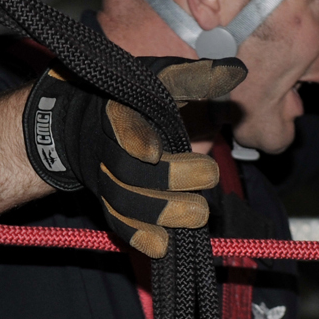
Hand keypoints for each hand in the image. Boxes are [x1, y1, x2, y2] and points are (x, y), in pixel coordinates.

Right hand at [21, 57, 245, 259]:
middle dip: (168, 179)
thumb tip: (237, 71)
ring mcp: (105, 178)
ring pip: (124, 202)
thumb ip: (196, 78)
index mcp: (117, 112)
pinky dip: (139, 236)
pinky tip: (162, 247)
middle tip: (208, 175)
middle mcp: (107, 148)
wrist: (81, 122)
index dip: (135, 140)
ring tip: (197, 214)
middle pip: (128, 171)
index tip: (153, 152)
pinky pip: (118, 223)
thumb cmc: (132, 97)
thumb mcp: (162, 79)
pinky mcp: (108, 202)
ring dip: (161, 211)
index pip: (121, 127)